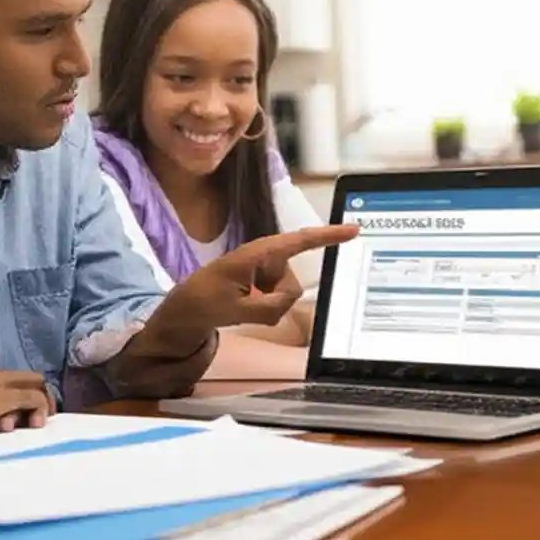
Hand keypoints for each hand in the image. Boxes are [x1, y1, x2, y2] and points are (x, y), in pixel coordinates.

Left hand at [178, 224, 358, 327]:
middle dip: (276, 301)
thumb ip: (269, 307)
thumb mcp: (237, 309)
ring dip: (269, 306)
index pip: (300, 241)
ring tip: (241, 305)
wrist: (187, 308)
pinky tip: (245, 306)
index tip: (353, 229)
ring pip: (286, 295)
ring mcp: (265, 270)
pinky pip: (279, 301)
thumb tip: (290, 301)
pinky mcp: (264, 282)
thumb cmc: (206, 301)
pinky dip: (267, 308)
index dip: (328, 236)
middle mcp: (266, 258)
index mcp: (259, 253)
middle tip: (245, 306)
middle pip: (291, 284)